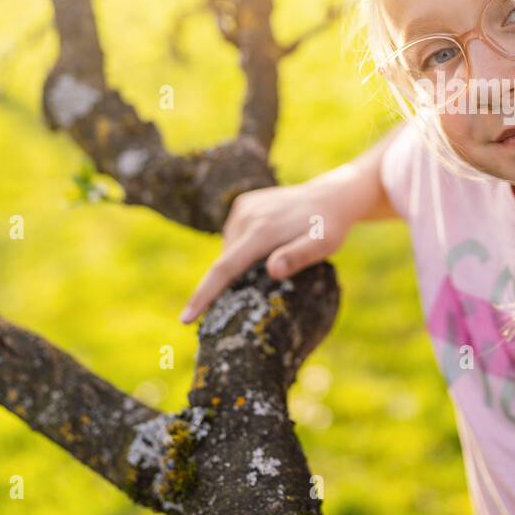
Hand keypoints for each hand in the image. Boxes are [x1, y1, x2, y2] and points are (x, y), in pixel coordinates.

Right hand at [179, 177, 358, 323]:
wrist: (331, 196)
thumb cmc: (329, 227)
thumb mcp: (324, 245)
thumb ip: (298, 257)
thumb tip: (272, 270)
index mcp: (261, 231)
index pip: (224, 268)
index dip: (203, 295)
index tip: (184, 318)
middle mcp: (247, 216)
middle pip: (226, 261)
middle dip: (227, 283)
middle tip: (254, 292)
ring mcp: (243, 207)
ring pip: (231, 249)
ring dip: (241, 263)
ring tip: (271, 259)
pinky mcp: (244, 203)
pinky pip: (236, 235)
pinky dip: (244, 248)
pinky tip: (268, 244)